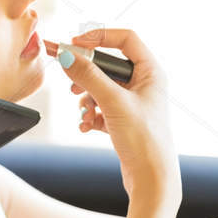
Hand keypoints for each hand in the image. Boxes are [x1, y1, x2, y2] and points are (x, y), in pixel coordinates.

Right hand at [48, 27, 179, 207]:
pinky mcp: (124, 120)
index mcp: (152, 72)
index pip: (125, 39)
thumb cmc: (144, 140)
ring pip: (101, 87)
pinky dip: (90, 115)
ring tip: (85, 113)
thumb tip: (66, 55)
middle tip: (72, 83)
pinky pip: (100, 107)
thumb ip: (88, 76)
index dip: (99, 37)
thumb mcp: (113, 102)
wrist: (152, 180)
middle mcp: (145, 84)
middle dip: (87, 75)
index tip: (75, 44)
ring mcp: (134, 102)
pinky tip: (86, 127)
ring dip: (87, 99)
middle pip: (108, 65)